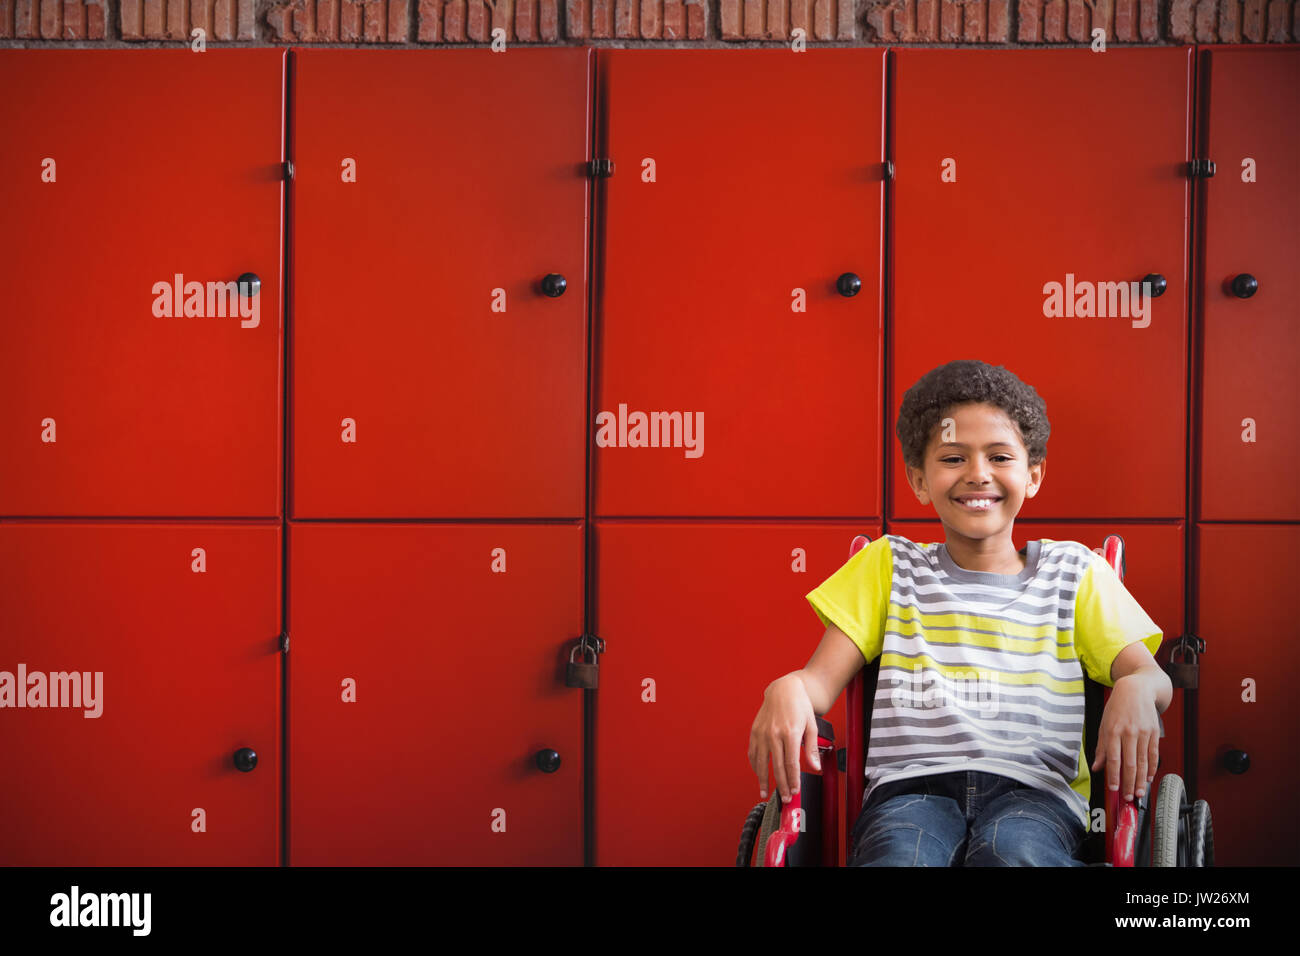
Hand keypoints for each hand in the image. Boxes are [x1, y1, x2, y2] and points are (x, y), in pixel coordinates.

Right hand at [748, 674, 820, 802]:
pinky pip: (753, 752)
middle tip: (785, 798)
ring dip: (763, 780)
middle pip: (777, 766)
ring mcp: (762, 733)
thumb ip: (811, 748)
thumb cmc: (799, 706)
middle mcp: (774, 734)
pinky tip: (758, 774)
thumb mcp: (812, 725)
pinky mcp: (755, 731)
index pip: (791, 763)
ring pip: (761, 762)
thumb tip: (815, 767)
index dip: (793, 780)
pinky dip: (755, 765)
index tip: (795, 791)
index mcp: (790, 732)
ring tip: (765, 792)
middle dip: (781, 785)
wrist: (783, 690)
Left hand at [1090, 672, 1161, 801]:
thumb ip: (1101, 747)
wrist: (1136, 690)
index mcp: (1113, 730)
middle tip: (1128, 797)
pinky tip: (1149, 778)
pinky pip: (1153, 754)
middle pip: (1130, 763)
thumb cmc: (1117, 707)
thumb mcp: (1104, 724)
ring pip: (1143, 762)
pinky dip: (1152, 768)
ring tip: (1139, 793)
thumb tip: (1097, 767)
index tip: (1114, 789)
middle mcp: (1129, 732)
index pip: (1113, 758)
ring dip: (1141, 780)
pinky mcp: (1154, 733)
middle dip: (1129, 783)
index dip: (1114, 775)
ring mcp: (1143, 733)